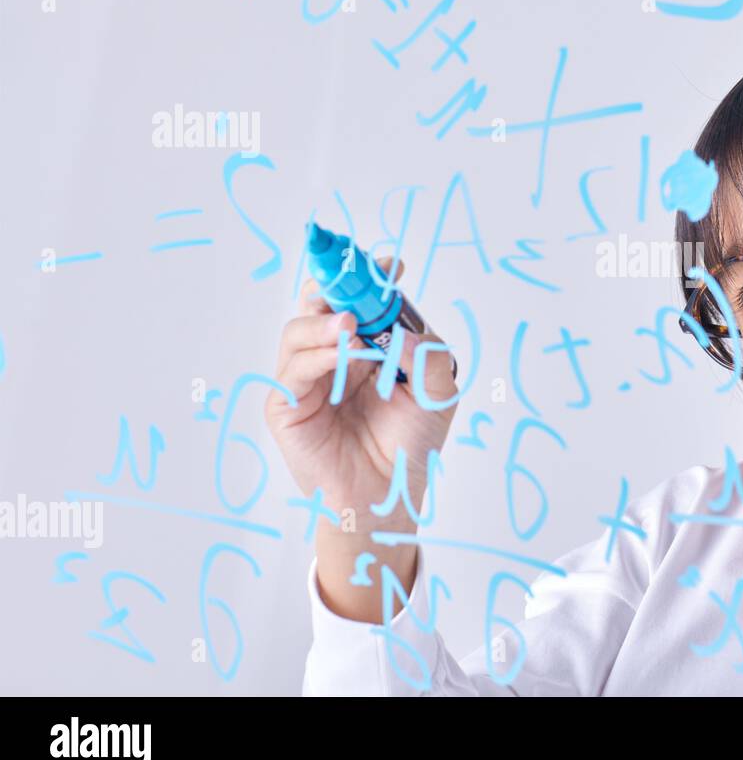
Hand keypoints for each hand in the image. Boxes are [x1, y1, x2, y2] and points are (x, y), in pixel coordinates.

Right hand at [263, 257, 459, 536]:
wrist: (390, 495)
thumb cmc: (410, 444)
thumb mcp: (438, 394)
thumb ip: (431, 357)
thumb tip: (406, 331)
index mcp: (366, 346)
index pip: (358, 300)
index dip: (368, 277)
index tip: (390, 264)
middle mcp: (332, 355)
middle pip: (320, 303)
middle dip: (336, 285)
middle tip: (357, 279)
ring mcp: (305, 379)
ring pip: (299, 329)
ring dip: (325, 321)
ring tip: (351, 325)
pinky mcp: (287, 406)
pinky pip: (293, 369)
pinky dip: (316, 354)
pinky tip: (342, 352)